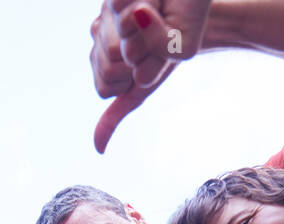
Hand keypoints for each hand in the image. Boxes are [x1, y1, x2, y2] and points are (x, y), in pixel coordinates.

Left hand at [91, 0, 208, 151]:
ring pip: (114, 46)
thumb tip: (97, 149)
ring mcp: (105, 17)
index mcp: (98, 61)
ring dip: (136, 45)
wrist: (187, 29)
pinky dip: (138, 22)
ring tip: (152, 38)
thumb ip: (113, 117)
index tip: (140, 72)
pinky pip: (127, 21)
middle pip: (108, 66)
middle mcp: (97, 37)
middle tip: (149, 52)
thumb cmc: (162, 61)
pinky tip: (148, 18)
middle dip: (132, 65)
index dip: (125, 81)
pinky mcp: (117, 3)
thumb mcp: (139, 91)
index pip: (104, 85)